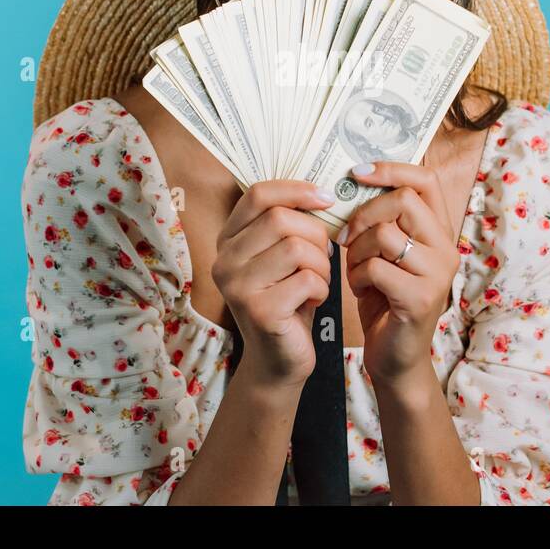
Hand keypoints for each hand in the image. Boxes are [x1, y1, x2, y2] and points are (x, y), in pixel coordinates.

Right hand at [213, 180, 335, 390]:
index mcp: (228, 240)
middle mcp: (224, 261)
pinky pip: (307, 279)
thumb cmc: (288, 300)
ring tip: (318, 281)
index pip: (258, 195)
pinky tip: (313, 300)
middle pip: (282, 219)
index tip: (326, 198)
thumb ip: (289, 224)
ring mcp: (238, 287)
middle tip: (323, 257)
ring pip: (297, 248)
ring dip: (322, 264)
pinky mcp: (259, 311)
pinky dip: (321, 288)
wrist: (279, 359)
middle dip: (316, 235)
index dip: (296, 189)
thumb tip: (322, 190)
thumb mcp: (283, 256)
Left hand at [336, 161, 461, 385]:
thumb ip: (381, 221)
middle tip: (347, 237)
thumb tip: (351, 181)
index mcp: (439, 232)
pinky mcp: (420, 298)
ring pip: (384, 233)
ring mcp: (437, 274)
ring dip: (356, 251)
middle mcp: (446, 248)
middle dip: (363, 214)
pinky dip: (357, 276)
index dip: (391, 169)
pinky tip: (360, 289)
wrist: (395, 357)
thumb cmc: (385, 299)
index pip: (426, 179)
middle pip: (403, 199)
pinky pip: (375, 267)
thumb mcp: (385, 253)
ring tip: (355, 270)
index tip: (357, 173)